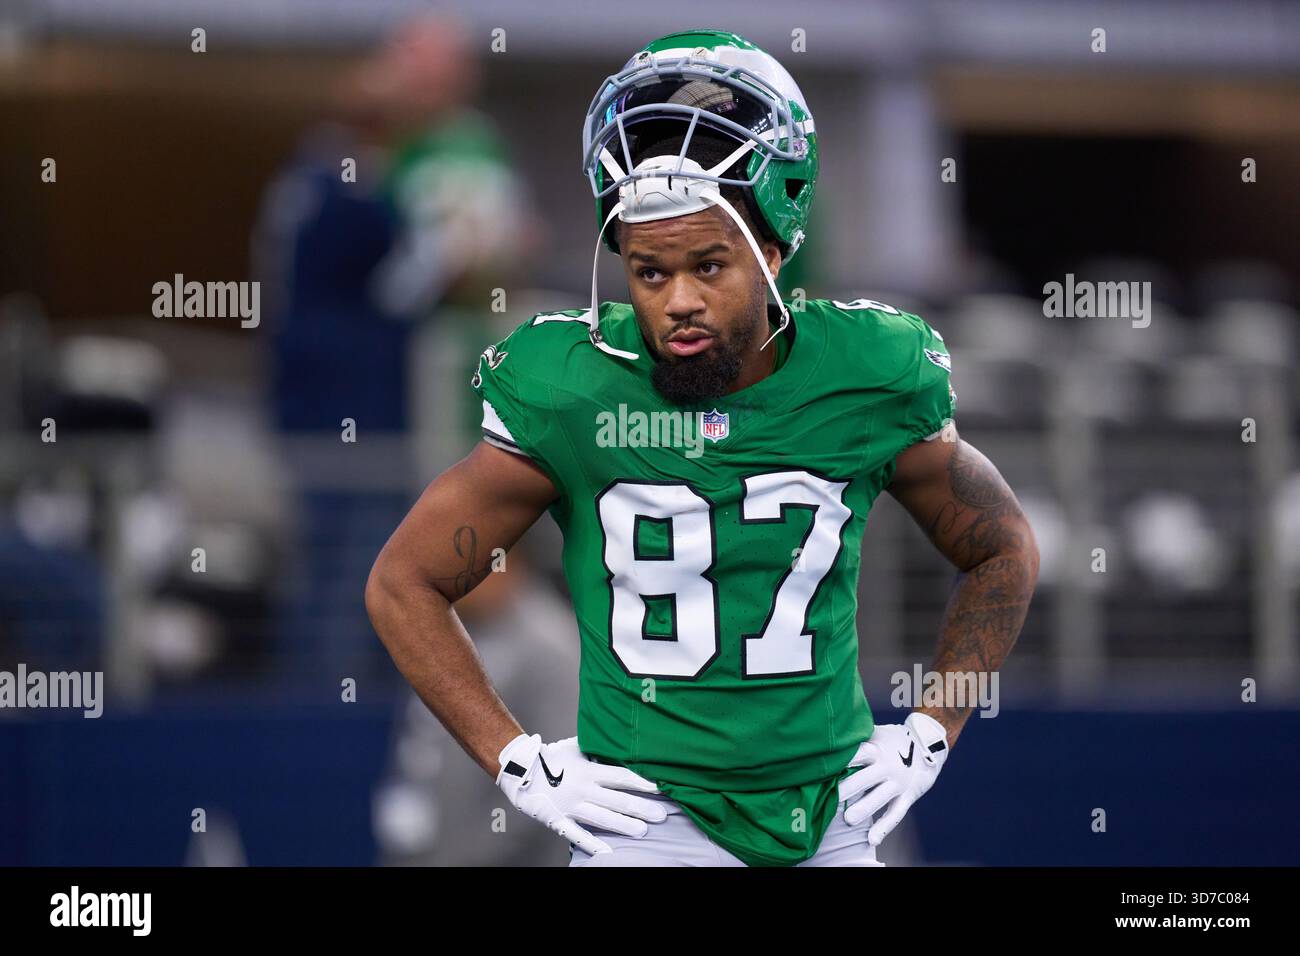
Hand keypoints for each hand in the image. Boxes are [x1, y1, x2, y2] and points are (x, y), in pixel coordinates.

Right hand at [495, 733, 667, 853]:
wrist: (520, 769)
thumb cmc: (551, 756)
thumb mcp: (576, 747)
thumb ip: (598, 748)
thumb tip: (620, 742)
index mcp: (588, 771)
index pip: (622, 777)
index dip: (643, 783)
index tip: (661, 787)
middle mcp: (583, 789)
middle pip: (618, 800)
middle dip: (642, 808)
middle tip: (662, 815)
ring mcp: (571, 807)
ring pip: (603, 819)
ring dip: (624, 825)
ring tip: (643, 831)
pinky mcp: (559, 820)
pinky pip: (578, 835)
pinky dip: (593, 844)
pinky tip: (609, 851)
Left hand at [838, 712, 949, 845]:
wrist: (927, 743)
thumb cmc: (891, 739)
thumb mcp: (876, 732)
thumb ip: (857, 737)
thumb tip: (828, 737)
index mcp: (876, 748)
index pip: (857, 754)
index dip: (841, 761)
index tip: (824, 769)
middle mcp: (887, 766)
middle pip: (865, 777)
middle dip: (849, 787)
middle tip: (831, 797)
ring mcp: (898, 782)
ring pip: (880, 797)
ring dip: (864, 808)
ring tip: (848, 819)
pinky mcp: (908, 795)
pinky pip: (896, 813)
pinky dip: (884, 827)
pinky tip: (872, 840)